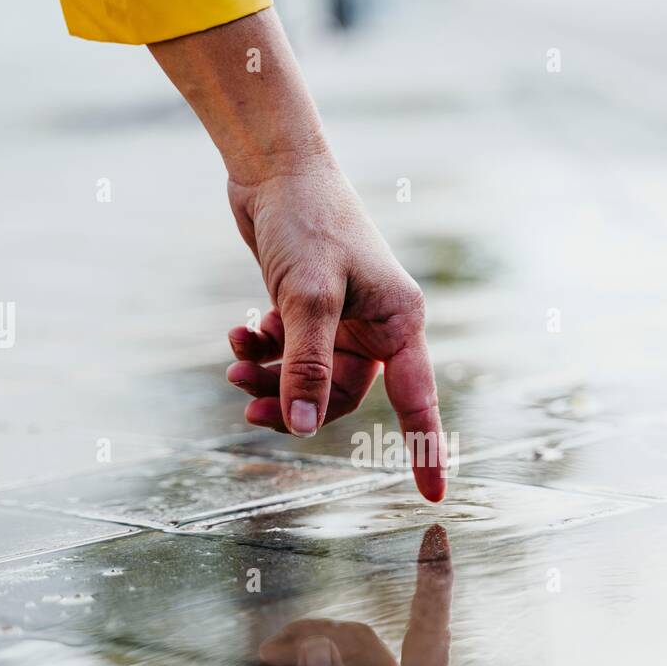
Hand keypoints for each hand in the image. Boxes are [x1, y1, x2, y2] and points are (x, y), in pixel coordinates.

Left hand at [226, 153, 445, 501]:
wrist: (275, 166)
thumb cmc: (306, 220)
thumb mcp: (306, 299)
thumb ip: (305, 366)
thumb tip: (301, 428)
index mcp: (400, 322)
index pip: (419, 402)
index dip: (424, 451)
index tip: (433, 498)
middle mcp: (378, 324)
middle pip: (342, 396)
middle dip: (293, 402)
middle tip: (246, 410)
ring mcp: (344, 317)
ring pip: (308, 377)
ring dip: (269, 378)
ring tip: (232, 370)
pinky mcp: (310, 307)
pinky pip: (289, 351)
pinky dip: (261, 350)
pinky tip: (238, 335)